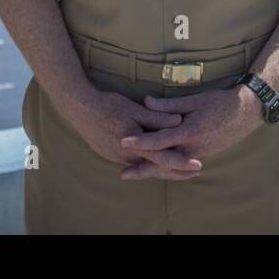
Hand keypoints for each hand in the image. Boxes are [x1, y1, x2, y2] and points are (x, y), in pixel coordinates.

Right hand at [67, 89, 201, 180]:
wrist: (80, 110)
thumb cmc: (108, 106)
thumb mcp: (135, 109)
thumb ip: (157, 117)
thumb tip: (179, 121)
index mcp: (135, 145)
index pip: (164, 158)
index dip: (182, 163)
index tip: (198, 166)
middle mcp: (127, 157)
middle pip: (157, 168)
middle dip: (177, 171)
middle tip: (197, 172)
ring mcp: (118, 158)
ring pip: (146, 167)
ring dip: (164, 169)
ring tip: (182, 169)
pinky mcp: (112, 156)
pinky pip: (136, 163)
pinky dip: (150, 165)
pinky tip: (156, 163)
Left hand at [119, 84, 264, 175]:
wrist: (246, 113)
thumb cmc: (219, 102)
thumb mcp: (194, 100)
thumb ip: (169, 105)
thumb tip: (145, 102)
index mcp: (189, 132)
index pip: (159, 140)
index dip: (140, 142)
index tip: (123, 142)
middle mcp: (193, 148)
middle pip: (163, 162)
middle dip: (143, 169)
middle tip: (123, 174)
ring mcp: (199, 154)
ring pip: (172, 167)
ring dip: (154, 171)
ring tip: (135, 174)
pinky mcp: (202, 154)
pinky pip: (181, 165)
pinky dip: (167, 169)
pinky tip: (157, 170)